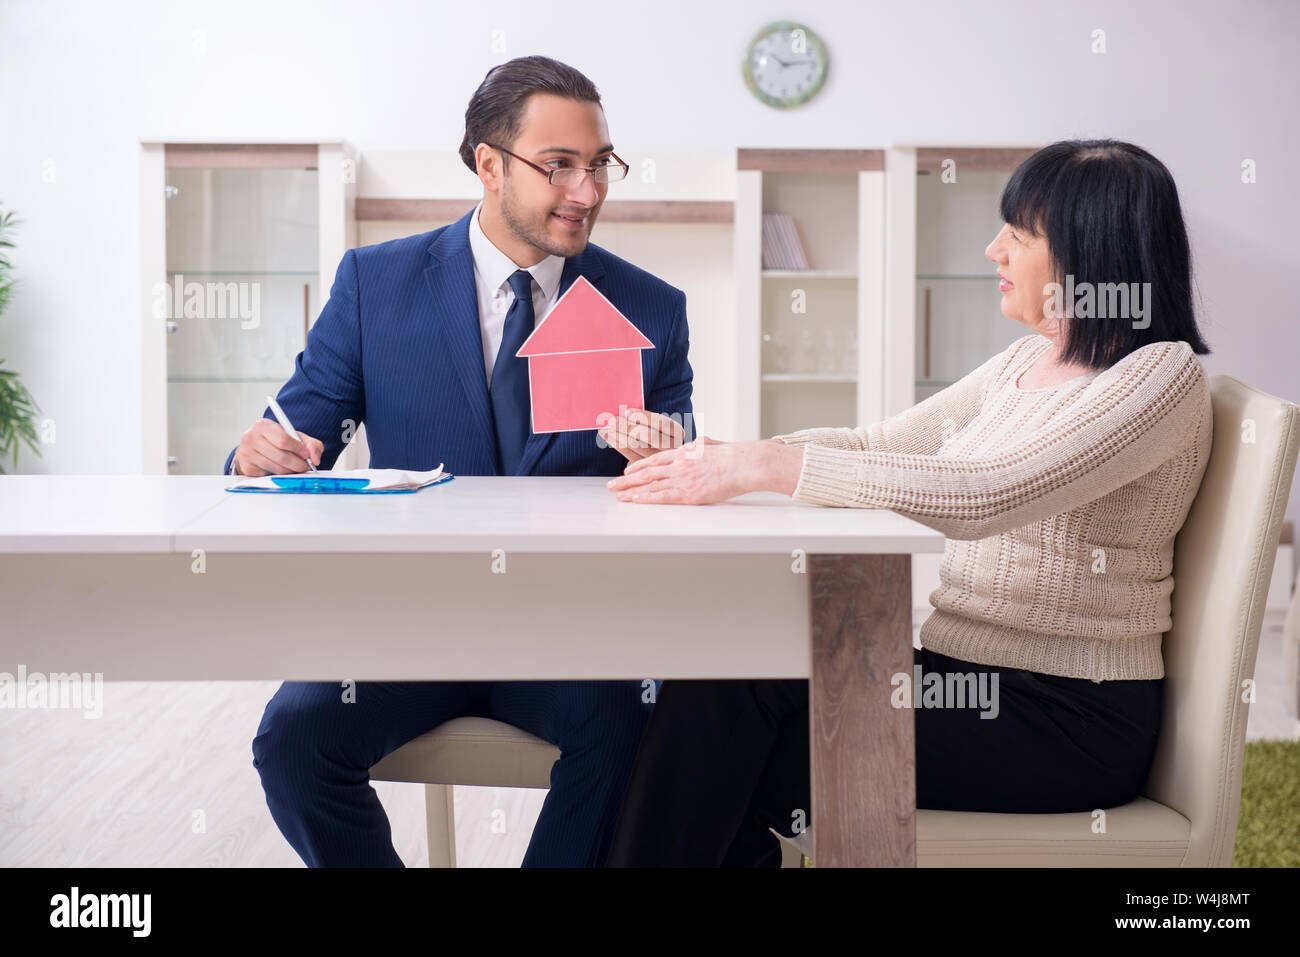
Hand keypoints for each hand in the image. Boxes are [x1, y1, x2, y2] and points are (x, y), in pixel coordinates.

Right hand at [233, 419, 322, 475]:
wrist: (257, 448)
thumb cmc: (278, 441)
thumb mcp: (296, 437)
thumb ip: (311, 444)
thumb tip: (315, 458)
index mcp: (262, 425)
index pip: (283, 440)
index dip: (298, 449)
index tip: (306, 455)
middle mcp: (251, 438)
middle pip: (281, 456)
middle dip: (298, 464)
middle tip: (305, 466)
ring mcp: (246, 453)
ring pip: (276, 468)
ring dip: (290, 471)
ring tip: (295, 468)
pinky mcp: (247, 468)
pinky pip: (269, 476)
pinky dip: (279, 475)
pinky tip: (281, 469)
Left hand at [596, 407, 685, 462]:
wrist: (664, 460)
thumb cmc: (655, 433)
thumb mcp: (655, 424)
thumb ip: (643, 419)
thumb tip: (623, 413)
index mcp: (677, 433)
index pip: (662, 423)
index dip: (644, 417)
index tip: (627, 412)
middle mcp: (672, 448)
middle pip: (650, 436)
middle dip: (628, 427)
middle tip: (612, 421)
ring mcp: (661, 461)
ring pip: (639, 448)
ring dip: (619, 436)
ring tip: (606, 429)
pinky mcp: (648, 470)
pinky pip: (631, 457)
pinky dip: (619, 446)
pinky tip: (610, 438)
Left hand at [605, 436, 791, 504]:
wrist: (743, 463)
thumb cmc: (734, 455)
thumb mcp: (711, 444)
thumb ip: (700, 445)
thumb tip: (698, 444)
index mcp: (684, 451)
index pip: (655, 458)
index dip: (639, 464)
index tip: (627, 469)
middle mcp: (678, 463)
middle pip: (646, 471)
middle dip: (626, 478)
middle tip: (611, 484)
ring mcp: (681, 478)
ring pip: (648, 484)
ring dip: (629, 489)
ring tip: (615, 494)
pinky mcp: (687, 493)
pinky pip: (660, 497)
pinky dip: (644, 498)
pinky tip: (632, 500)